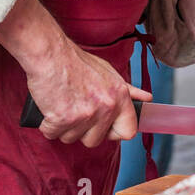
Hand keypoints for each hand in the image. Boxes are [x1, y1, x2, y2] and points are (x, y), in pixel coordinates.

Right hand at [25, 33, 150, 146]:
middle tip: (75, 108)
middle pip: (94, 140)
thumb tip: (146, 99)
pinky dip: (48, 124)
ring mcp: (85, 114)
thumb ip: (127, 90)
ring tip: (62, 103)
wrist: (50, 53)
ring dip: (63, 126)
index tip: (104, 128)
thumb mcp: (108, 72)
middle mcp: (106, 107)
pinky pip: (52, 134)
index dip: (114, 133)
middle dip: (82, 130)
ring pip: (72, 138)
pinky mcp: (63, 119)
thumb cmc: (75, 62)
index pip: (128, 131)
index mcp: (119, 96)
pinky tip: (50, 107)